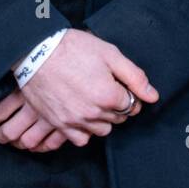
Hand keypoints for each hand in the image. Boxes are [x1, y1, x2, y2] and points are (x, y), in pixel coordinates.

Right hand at [0, 29, 156, 146]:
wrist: (35, 51)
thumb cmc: (73, 48)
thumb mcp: (109, 54)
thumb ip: (134, 76)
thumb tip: (153, 96)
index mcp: (109, 96)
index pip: (133, 105)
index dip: (129, 94)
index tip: (119, 84)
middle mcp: (93, 113)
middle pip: (118, 118)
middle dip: (117, 106)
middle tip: (105, 88)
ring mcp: (75, 121)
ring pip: (102, 131)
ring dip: (103, 119)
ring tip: (93, 100)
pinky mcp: (59, 124)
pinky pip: (81, 139)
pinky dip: (85, 131)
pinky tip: (82, 114)